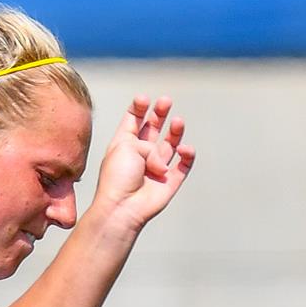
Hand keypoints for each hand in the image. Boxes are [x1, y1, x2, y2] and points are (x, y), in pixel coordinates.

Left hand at [89, 96, 194, 234]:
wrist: (122, 207)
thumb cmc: (117, 177)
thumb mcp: (127, 147)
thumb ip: (149, 144)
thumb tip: (164, 161)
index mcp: (124, 144)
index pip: (133, 120)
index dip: (139, 108)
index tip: (144, 99)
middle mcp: (141, 155)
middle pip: (153, 129)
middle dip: (160, 114)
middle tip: (166, 102)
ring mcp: (156, 168)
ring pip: (171, 144)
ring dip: (175, 132)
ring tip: (178, 122)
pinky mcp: (169, 182)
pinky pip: (184, 165)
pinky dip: (187, 155)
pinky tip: (184, 149)